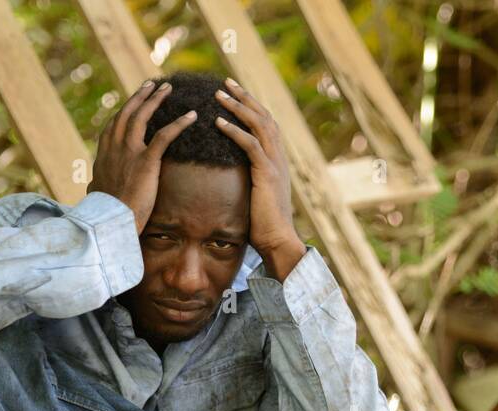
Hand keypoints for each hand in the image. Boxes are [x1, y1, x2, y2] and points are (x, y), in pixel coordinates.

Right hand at [89, 80, 195, 232]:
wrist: (110, 221)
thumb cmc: (104, 213)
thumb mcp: (95, 195)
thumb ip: (95, 187)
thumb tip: (90, 188)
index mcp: (104, 153)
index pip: (114, 124)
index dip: (125, 111)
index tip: (134, 102)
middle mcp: (114, 146)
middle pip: (127, 112)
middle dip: (140, 96)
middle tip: (152, 84)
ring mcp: (129, 151)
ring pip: (143, 116)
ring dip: (156, 99)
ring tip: (168, 88)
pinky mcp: (146, 161)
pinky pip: (165, 136)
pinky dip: (180, 124)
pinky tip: (192, 115)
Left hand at [213, 77, 305, 278]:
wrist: (278, 241)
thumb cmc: (263, 225)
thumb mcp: (255, 196)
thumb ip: (247, 180)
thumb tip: (228, 176)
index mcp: (277, 160)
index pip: (265, 124)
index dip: (250, 106)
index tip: (233, 93)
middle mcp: (279, 157)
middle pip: (263, 116)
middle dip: (244, 97)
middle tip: (225, 82)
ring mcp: (275, 164)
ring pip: (258, 125)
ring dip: (238, 107)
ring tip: (219, 95)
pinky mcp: (267, 174)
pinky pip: (250, 145)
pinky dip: (235, 131)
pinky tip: (218, 122)